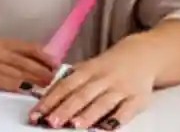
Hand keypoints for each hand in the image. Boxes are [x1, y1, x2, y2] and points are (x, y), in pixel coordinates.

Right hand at [0, 25, 55, 92]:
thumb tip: (9, 59)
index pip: (25, 46)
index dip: (42, 55)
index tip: (57, 62)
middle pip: (25, 60)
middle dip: (44, 70)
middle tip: (62, 78)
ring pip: (16, 71)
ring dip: (34, 79)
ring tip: (51, 86)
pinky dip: (14, 85)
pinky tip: (24, 90)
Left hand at [28, 36, 159, 129]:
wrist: (143, 55)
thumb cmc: (108, 66)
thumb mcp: (88, 68)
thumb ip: (69, 82)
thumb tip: (45, 99)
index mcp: (87, 70)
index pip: (65, 86)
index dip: (50, 100)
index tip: (36, 114)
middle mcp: (103, 78)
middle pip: (82, 95)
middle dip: (65, 109)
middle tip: (51, 122)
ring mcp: (121, 88)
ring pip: (102, 103)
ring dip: (88, 115)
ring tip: (74, 126)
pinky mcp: (138, 99)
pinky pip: (127, 110)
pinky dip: (116, 119)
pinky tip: (107, 129)